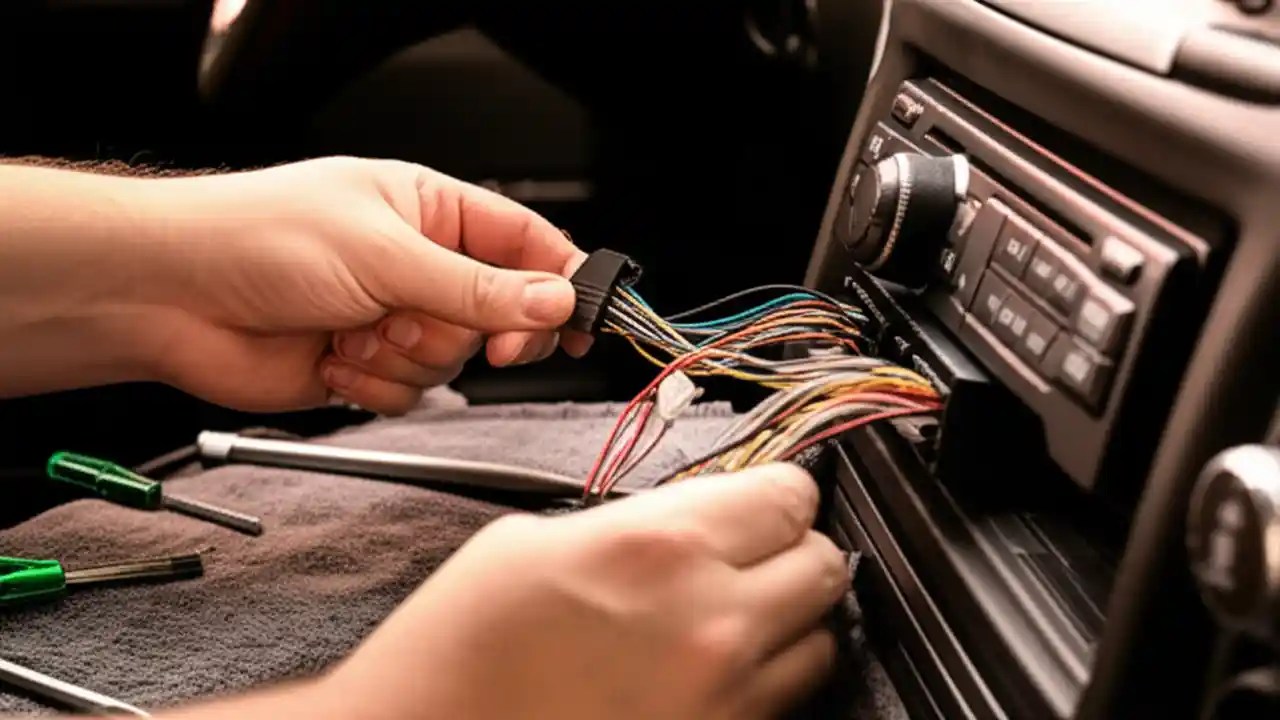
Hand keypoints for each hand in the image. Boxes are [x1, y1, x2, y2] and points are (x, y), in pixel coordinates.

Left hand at [136, 156, 589, 413]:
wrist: (172, 297)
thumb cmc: (259, 239)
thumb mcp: (385, 254)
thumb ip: (477, 287)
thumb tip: (554, 300)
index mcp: (433, 212)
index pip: (527, 247)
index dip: (561, 285)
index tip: (578, 324)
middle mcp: (420, 266)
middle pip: (500, 315)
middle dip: (470, 331)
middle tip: (457, 333)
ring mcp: (393, 318)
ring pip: (453, 361)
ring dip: (406, 356)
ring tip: (354, 329)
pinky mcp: (366, 367)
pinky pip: (409, 393)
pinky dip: (374, 385)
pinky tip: (333, 357)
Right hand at [325, 463, 847, 719]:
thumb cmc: (456, 649)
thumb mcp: (534, 540)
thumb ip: (633, 522)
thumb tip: (691, 521)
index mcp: (659, 547)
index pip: (789, 494)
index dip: (778, 488)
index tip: (766, 494)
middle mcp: (710, 624)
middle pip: (823, 565)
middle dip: (791, 550)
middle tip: (751, 553)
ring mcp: (722, 700)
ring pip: (819, 641)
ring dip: (787, 621)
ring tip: (729, 618)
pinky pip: (784, 703)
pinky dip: (765, 680)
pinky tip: (710, 671)